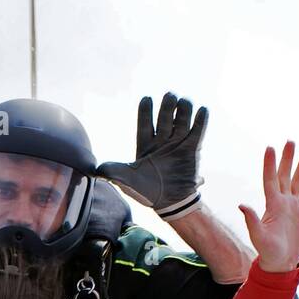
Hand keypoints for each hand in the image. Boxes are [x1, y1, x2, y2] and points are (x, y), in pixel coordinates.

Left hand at [95, 92, 207, 218]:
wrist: (170, 203)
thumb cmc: (146, 192)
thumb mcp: (127, 181)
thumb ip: (113, 172)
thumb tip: (95, 170)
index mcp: (145, 144)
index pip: (144, 123)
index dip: (145, 111)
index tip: (146, 99)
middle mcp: (161, 141)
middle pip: (165, 118)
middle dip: (167, 106)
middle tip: (169, 96)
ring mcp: (177, 143)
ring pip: (181, 121)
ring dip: (184, 110)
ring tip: (184, 101)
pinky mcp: (192, 149)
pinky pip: (197, 132)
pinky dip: (200, 121)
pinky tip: (202, 109)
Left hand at [239, 141, 298, 272]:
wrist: (281, 262)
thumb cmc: (267, 251)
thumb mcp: (258, 236)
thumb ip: (252, 220)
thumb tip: (242, 205)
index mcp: (272, 205)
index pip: (271, 179)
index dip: (270, 164)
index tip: (270, 148)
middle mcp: (284, 202)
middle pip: (286, 175)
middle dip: (288, 158)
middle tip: (290, 142)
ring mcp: (296, 207)